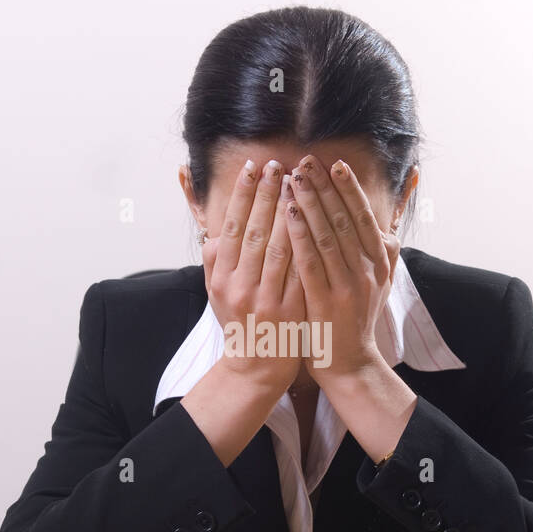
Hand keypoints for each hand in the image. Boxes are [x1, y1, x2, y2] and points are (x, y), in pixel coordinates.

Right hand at [202, 158, 305, 391]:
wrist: (256, 367)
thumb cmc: (239, 321)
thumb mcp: (217, 292)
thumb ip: (215, 259)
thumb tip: (219, 226)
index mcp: (219, 278)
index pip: (231, 227)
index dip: (242, 194)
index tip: (253, 167)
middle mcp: (238, 287)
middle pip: (254, 231)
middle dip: (267, 194)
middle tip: (279, 165)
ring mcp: (265, 300)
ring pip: (278, 247)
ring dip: (290, 212)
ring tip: (299, 183)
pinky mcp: (290, 310)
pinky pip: (301, 270)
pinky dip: (308, 243)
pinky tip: (317, 219)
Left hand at [283, 156, 401, 381]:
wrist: (349, 364)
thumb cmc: (357, 320)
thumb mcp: (379, 286)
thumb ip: (383, 256)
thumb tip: (386, 229)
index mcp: (379, 262)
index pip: (363, 216)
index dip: (348, 188)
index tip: (334, 164)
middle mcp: (367, 270)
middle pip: (345, 219)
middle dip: (325, 187)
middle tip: (308, 161)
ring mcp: (347, 286)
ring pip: (327, 235)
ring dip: (309, 203)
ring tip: (294, 177)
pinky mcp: (326, 301)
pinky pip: (310, 260)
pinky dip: (299, 234)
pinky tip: (287, 213)